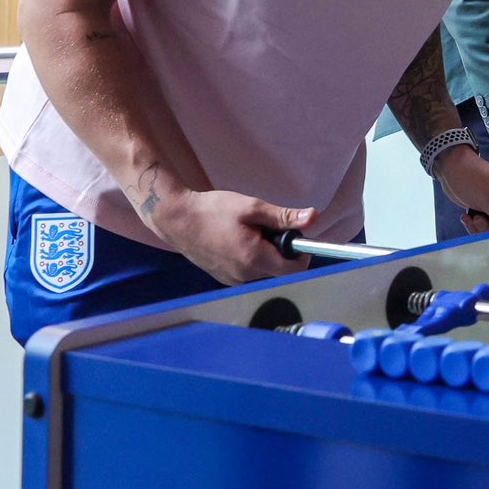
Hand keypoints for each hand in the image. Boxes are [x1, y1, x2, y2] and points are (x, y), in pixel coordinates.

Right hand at [151, 188, 313, 284]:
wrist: (176, 219)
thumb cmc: (212, 211)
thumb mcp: (251, 208)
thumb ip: (283, 217)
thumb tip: (313, 218)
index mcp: (254, 259)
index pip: (294, 269)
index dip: (300, 253)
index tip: (294, 235)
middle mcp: (244, 276)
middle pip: (280, 270)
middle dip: (281, 250)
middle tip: (266, 228)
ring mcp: (232, 279)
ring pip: (264, 271)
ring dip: (266, 254)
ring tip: (249, 233)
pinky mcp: (223, 278)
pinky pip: (249, 272)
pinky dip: (252, 258)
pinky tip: (238, 241)